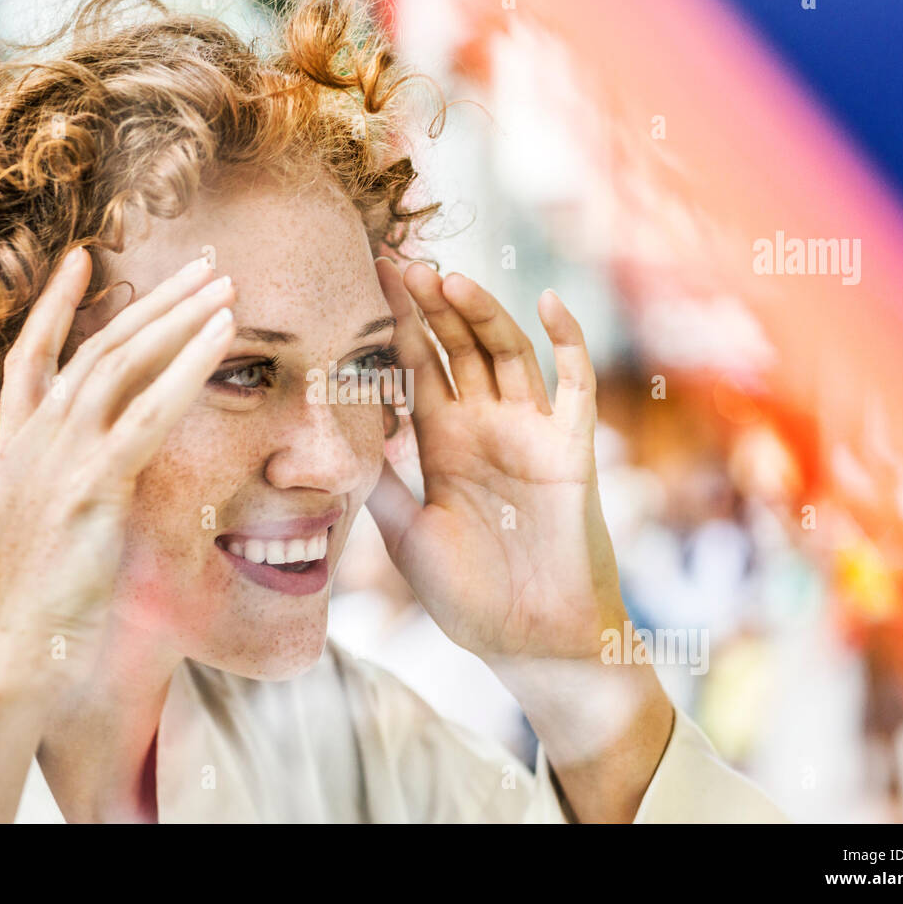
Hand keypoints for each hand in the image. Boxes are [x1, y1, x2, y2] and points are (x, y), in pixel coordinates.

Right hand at [0, 247, 235, 681]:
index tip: (81, 257)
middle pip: (96, 346)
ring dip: (178, 317)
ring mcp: (59, 458)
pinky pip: (148, 412)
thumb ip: (3, 467)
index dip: (56, 304)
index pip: (31, 354)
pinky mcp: (92, 485)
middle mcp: (32, 438)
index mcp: (13, 446)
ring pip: (123, 364)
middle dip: (152, 300)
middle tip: (204, 266)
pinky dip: (187, 368)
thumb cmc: (18, 600)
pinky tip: (222, 337)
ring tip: (226, 285)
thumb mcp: (5, 520)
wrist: (5, 656)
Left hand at [366, 258, 625, 662]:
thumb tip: (328, 443)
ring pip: (505, 353)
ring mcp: (529, 431)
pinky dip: (567, 340)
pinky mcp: (570, 447)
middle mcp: (484, 426)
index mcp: (441, 442)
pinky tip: (547, 301)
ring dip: (480, 313)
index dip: (391, 324)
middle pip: (456, 347)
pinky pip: (575, 384)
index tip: (365, 277)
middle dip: (429, 305)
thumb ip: (380, 484)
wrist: (529, 641)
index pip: (413, 366)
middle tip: (399, 262)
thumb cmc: (468, 595)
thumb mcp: (405, 534)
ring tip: (445, 281)